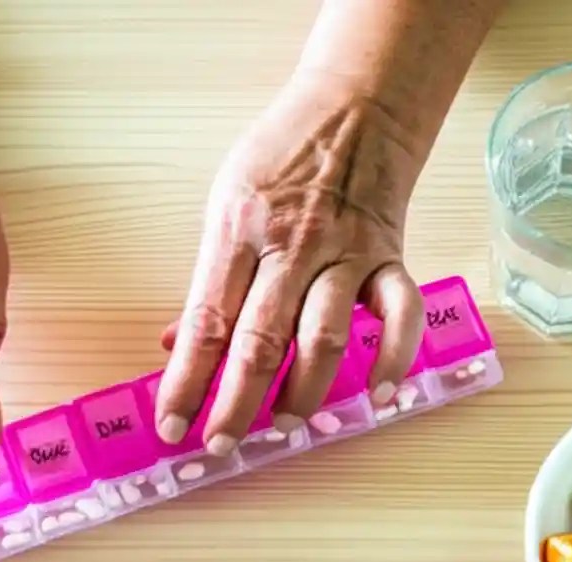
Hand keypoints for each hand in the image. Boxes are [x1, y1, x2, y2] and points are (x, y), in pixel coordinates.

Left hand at [154, 72, 426, 453]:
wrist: (357, 105)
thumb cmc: (284, 153)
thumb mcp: (227, 201)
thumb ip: (209, 276)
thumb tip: (177, 342)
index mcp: (239, 232)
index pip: (206, 320)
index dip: (187, 379)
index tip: (171, 424)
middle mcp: (291, 247)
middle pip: (259, 340)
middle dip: (236, 402)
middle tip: (219, 445)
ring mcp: (347, 252)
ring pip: (323, 336)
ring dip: (304, 390)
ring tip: (286, 427)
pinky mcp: (391, 255)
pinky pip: (400, 313)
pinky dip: (394, 356)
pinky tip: (380, 393)